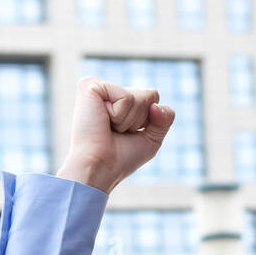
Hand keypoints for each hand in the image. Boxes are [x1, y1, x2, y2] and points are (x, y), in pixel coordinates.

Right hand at [55, 78, 175, 194]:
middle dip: (140, 120)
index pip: (153, 97)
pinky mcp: (90, 85)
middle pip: (150, 94)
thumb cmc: (119, 158)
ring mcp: (97, 85)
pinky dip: (120, 115)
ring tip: (109, 128)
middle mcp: (108, 90)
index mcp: (119, 100)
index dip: (148, 120)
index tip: (127, 133)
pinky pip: (125, 97)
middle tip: (117, 132)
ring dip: (129, 120)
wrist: (99, 168)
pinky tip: (103, 121)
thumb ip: (165, 119)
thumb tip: (156, 105)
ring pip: (140, 96)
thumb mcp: (151, 139)